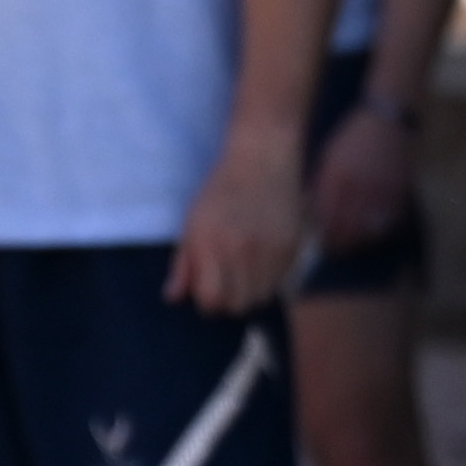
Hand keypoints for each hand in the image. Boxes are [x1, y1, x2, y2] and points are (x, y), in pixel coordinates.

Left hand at [171, 121, 306, 316]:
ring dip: (250, 291)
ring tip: (243, 269)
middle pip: (238, 306)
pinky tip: (261, 258)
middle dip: (228, 300)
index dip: (207, 300)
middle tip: (225, 280)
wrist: (262, 159)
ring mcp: (271, 251)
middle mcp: (243, 251)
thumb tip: (173, 298)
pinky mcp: (292, 247)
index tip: (206, 286)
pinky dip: (269, 279)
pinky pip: (280, 281)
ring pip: (261, 298)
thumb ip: (183, 264)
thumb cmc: (220, 191)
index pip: (211, 300)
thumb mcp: (193, 223)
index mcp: (212, 245)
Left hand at [311, 102, 418, 254]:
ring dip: (359, 241)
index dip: (324, 233)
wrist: (388, 117)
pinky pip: (389, 219)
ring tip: (352, 246)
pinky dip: (380, 230)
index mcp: (337, 175)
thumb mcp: (330, 154)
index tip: (321, 242)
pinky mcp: (398, 190)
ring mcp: (380, 189)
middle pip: (346, 226)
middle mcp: (359, 185)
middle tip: (334, 250)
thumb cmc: (354, 134)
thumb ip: (321, 181)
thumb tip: (310, 207)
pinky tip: (373, 234)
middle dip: (339, 242)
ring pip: (368, 228)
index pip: (327, 215)